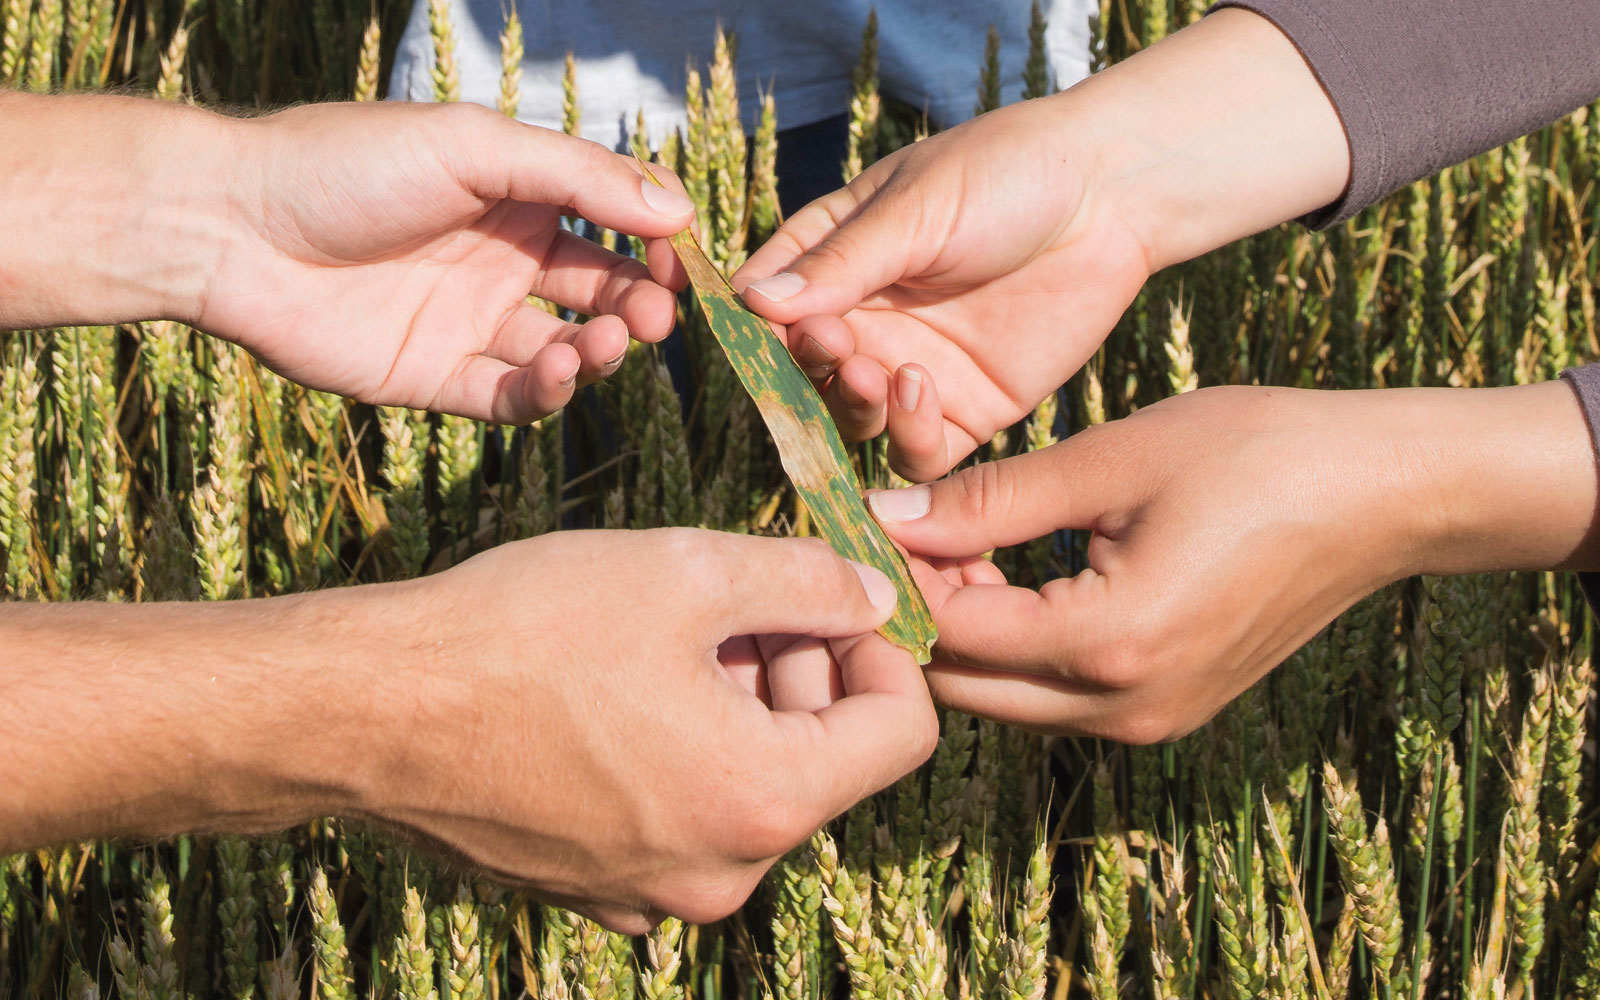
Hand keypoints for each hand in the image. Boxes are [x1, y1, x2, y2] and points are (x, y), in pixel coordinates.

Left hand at [202, 102, 694, 421]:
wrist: (232, 226)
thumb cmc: (347, 163)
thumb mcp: (474, 147)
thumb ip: (577, 177)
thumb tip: (677, 209)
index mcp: (514, 193)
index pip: (612, 221)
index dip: (655, 242)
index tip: (681, 259)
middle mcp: (500, 259)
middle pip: (599, 291)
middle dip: (639, 306)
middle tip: (659, 318)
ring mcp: (469, 322)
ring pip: (564, 351)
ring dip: (599, 352)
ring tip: (607, 343)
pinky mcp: (436, 378)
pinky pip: (511, 397)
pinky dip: (547, 392)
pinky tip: (557, 370)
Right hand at [361, 529, 937, 929]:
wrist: (368, 712)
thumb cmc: (523, 634)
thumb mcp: (688, 573)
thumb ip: (810, 582)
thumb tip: (878, 596)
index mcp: (762, 802)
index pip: (901, 731)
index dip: (885, 650)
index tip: (834, 598)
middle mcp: (721, 875)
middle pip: (824, 760)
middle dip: (803, 668)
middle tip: (737, 598)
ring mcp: (654, 894)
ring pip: (750, 785)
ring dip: (741, 704)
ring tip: (670, 632)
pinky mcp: (598, 890)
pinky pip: (683, 817)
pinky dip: (682, 752)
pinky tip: (620, 689)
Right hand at [731, 9, 1347, 479]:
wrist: (1111, 197)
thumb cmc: (1007, 174)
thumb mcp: (916, 208)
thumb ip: (842, 262)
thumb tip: (752, 303)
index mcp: (835, 261)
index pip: (770, 305)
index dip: (758, 325)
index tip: (768, 324)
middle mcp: (865, 323)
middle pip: (803, 373)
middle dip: (807, 368)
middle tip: (833, 347)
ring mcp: (912, 371)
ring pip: (851, 420)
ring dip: (848, 405)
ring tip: (871, 371)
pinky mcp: (965, 412)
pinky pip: (916, 453)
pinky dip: (905, 437)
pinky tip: (918, 391)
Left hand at [866, 382, 1598, 741]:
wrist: (1383, 494)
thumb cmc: (1259, 454)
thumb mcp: (1112, 460)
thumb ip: (992, 499)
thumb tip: (890, 516)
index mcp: (1109, 644)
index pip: (952, 633)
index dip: (896, 577)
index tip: (862, 517)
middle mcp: (1126, 709)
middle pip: (968, 685)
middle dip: (919, 615)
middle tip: (894, 535)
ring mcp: (1152, 721)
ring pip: (1008, 697)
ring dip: (965, 633)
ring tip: (944, 545)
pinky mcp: (1168, 710)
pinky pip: (1057, 695)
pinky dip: (1016, 646)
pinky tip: (1003, 575)